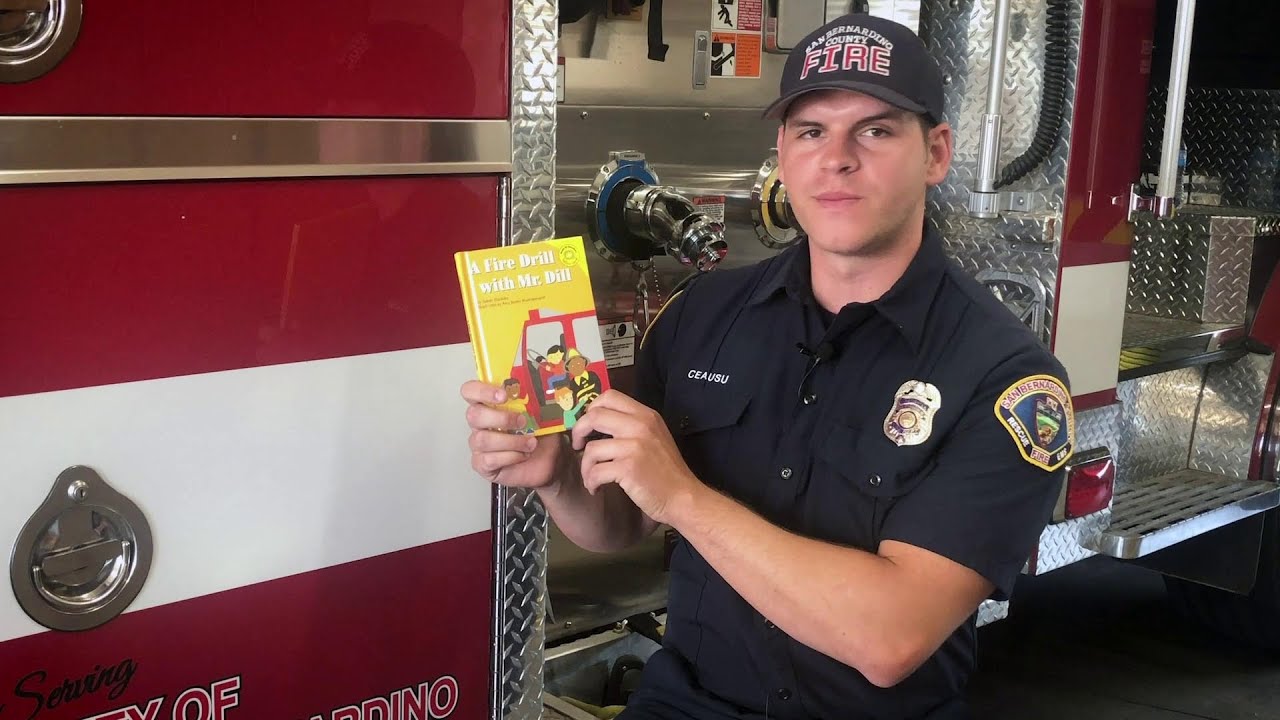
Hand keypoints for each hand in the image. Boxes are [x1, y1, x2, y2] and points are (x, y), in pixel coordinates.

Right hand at [461, 380, 561, 489]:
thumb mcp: (542, 414)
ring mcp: (479, 445)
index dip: (482, 391)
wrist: (549, 462)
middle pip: (473, 415)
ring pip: (482, 439)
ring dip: (512, 441)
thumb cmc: (541, 435)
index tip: (504, 395)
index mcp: (490, 405)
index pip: (470, 391)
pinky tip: (523, 455)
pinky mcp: (483, 464)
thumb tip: (543, 388)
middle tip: (522, 421)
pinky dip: (511, 457)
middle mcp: (480, 424)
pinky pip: (488, 460)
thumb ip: (536, 400)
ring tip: (531, 443)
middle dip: (501, 418)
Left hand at [569, 390, 701, 524]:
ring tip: (591, 477)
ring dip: (585, 466)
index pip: (609, 396)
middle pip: (594, 416)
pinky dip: (591, 482)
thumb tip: (598, 420)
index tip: (589, 425)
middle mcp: (640, 425)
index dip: (591, 408)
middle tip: (578, 446)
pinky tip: (596, 488)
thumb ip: (633, 425)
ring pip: (591, 448)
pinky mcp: (627, 468)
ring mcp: (634, 446)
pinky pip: (595, 471)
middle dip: (578, 431)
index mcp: (646, 415)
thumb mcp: (655, 436)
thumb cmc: (667, 470)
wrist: (683, 496)